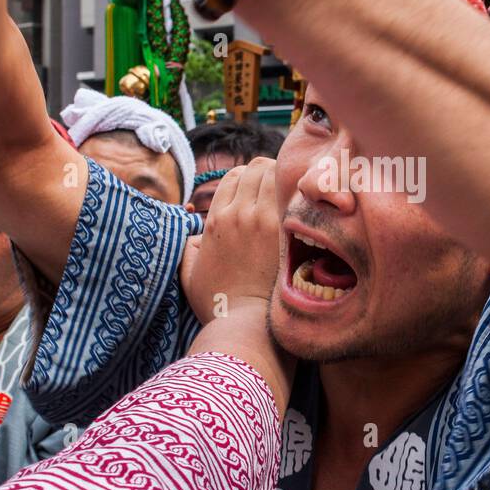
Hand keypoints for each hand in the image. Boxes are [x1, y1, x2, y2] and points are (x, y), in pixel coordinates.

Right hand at [181, 158, 280, 324]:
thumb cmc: (216, 303)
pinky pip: (290, 193)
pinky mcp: (284, 231)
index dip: (246, 180)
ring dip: (282, 182)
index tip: (257, 194)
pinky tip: (300, 208)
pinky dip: (296, 194)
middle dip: (267, 176)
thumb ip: (189, 248)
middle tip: (278, 193)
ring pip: (274, 174)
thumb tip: (196, 236)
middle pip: (256, 168)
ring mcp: (262, 220)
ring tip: (289, 198)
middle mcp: (237, 214)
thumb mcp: (189, 273)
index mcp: (215, 221)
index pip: (234, 176)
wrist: (244, 322)